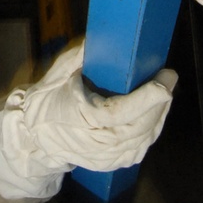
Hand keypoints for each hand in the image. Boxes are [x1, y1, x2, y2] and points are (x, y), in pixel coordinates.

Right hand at [0, 39, 175, 202]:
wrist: (34, 137)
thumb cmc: (46, 100)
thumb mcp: (59, 72)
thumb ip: (81, 55)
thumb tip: (105, 37)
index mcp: (83, 117)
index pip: (122, 112)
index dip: (147, 98)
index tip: (165, 80)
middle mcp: (97, 143)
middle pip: (139, 126)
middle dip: (159, 103)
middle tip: (168, 79)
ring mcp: (105, 158)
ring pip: (143, 139)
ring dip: (158, 116)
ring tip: (164, 93)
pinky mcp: (111, 164)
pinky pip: (138, 149)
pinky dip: (150, 132)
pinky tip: (155, 115)